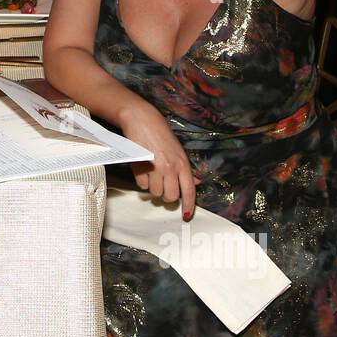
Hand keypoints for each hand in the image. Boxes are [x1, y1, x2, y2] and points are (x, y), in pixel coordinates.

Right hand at [119, 98, 197, 219]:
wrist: (142, 121)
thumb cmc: (161, 135)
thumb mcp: (178, 151)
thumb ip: (186, 169)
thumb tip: (196, 183)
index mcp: (183, 164)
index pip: (189, 190)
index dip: (189, 206)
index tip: (186, 216)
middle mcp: (170, 168)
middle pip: (171, 196)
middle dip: (166, 196)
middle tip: (163, 187)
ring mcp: (155, 168)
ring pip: (155, 193)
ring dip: (153, 188)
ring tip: (152, 175)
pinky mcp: (140, 167)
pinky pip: (142, 185)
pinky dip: (142, 181)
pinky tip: (143, 170)